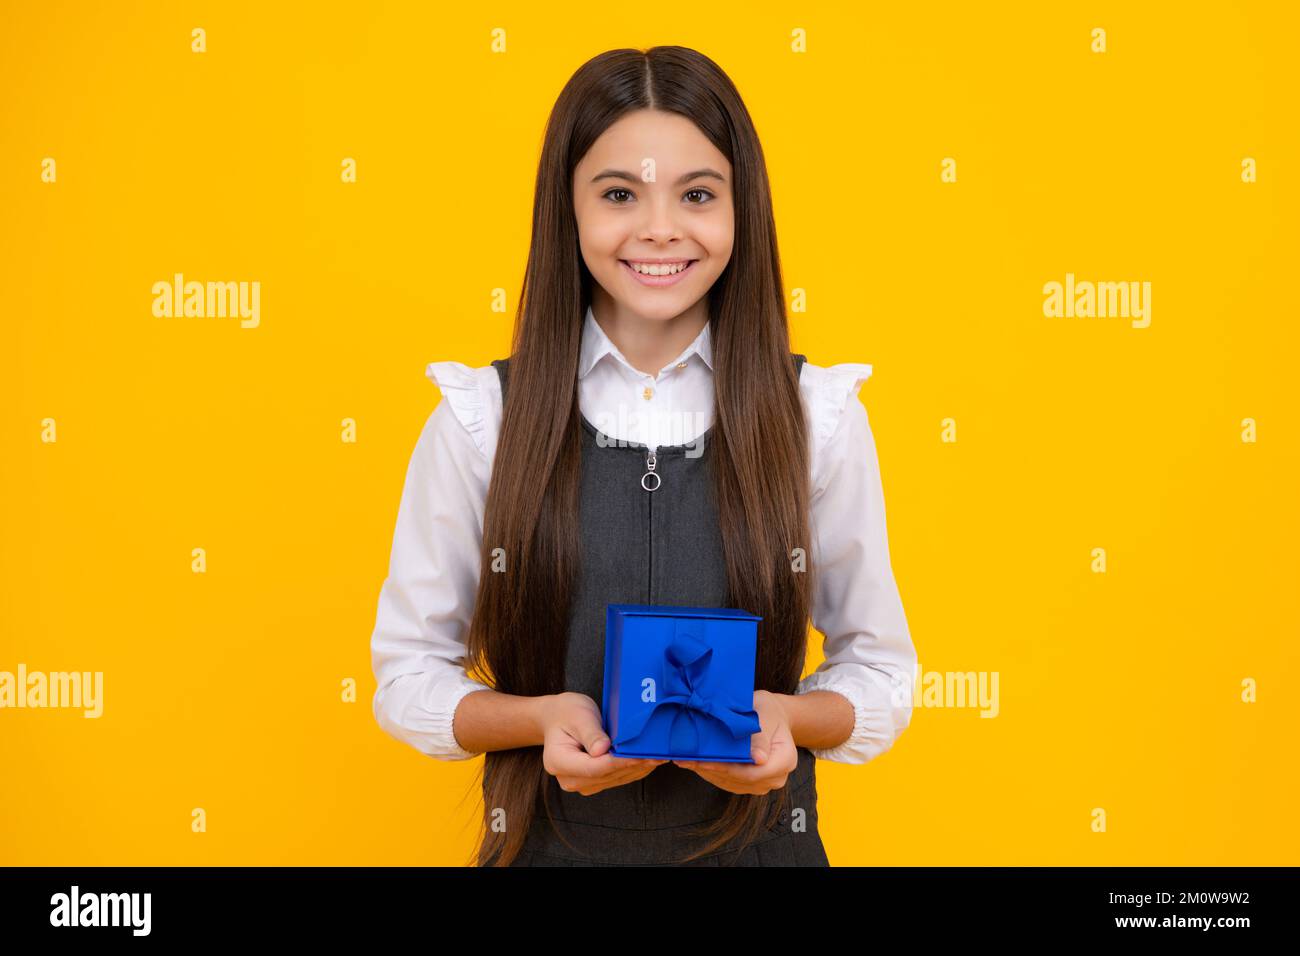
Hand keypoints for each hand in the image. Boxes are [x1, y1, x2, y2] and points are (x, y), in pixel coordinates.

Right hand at [539, 692, 666, 795]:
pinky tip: (648, 760)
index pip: (594, 767)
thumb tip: (603, 750)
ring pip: (615, 779)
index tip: (640, 755)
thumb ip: (590, 733)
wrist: (557, 719)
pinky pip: (617, 778)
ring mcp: (581, 784)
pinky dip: (633, 769)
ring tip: (658, 756)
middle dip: (633, 765)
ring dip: (637, 769)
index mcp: (558, 762)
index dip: (620, 762)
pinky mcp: (593, 783)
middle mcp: (568, 779)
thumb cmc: (567, 713)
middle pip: (607, 775)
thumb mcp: (578, 715)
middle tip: (659, 755)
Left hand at [671, 690, 797, 794]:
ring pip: (732, 783)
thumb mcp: (766, 715)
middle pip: (740, 780)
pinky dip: (712, 773)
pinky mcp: (751, 783)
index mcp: (786, 760)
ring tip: (686, 761)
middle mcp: (776, 777)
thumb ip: (761, 737)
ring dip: (708, 773)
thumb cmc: (769, 711)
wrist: (773, 717)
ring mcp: (763, 783)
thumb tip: (759, 759)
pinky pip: (729, 782)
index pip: (754, 772)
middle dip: (712, 770)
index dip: (728, 769)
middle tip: (686, 760)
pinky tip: (696, 764)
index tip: (705, 761)